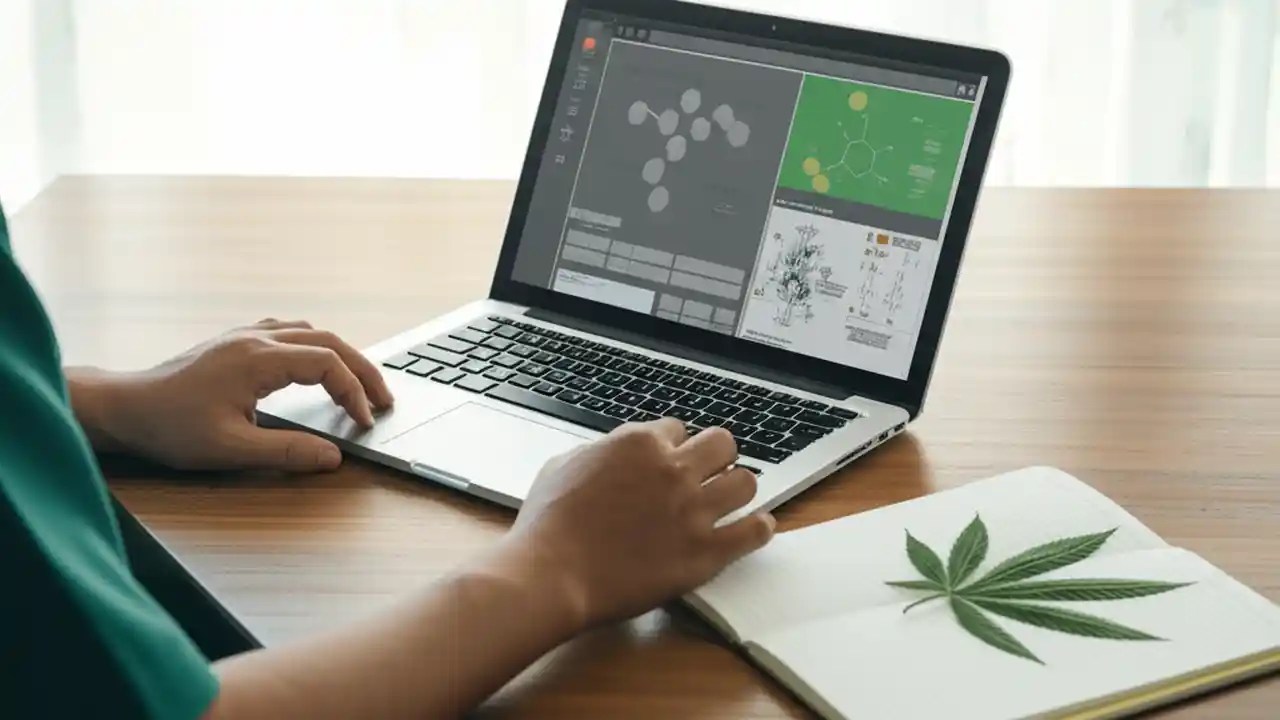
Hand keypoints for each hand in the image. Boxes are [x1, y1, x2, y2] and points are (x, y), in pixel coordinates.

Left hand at [69, 319, 393, 471]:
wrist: (123, 408)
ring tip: (358, 385)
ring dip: (341, 355)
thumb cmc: (171, 428)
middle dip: (362, 370)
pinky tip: (315, 367)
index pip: (327, 364)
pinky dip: (314, 348)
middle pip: (329, 341)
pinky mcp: (234, 342)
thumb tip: (334, 457)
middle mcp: (255, 338)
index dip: (353, 392)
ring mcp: (244, 336)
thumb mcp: (231, 450)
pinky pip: (288, 332)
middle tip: (383, 400)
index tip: (364, 422)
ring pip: (310, 332)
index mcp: (258, 359)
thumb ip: (287, 453)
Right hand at [505, 419, 774, 628]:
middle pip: (722, 443)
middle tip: (708, 473)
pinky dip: (759, 527)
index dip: (672, 446)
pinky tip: (757, 527)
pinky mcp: (705, 552)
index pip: (678, 429)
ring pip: (745, 482)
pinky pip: (754, 532)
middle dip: (715, 456)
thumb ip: (599, 453)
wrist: (551, 574)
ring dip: (737, 488)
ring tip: (729, 500)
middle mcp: (674, 470)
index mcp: (639, 443)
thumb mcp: (563, 465)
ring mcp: (693, 511)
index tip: (669, 462)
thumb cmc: (547, 525)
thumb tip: (613, 454)